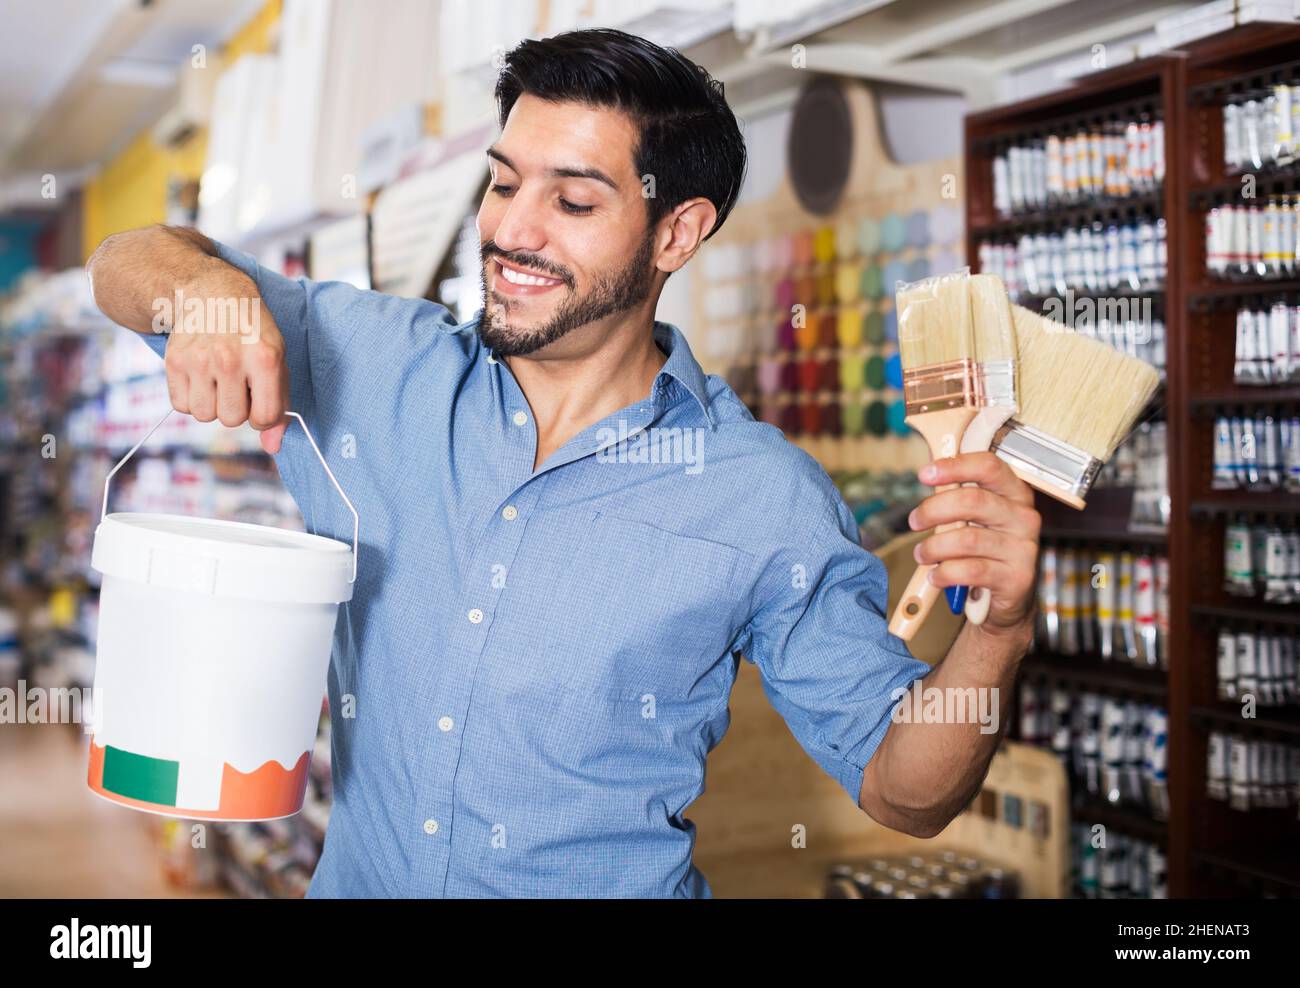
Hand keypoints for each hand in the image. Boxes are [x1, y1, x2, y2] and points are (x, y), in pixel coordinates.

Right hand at [163, 273, 289, 453]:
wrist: (213, 292)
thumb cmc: (252, 332)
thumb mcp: (277, 361)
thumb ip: (279, 406)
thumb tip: (273, 447)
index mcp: (264, 358)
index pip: (264, 418)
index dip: (263, 415)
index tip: (259, 398)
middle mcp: (230, 358)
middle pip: (232, 420)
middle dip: (237, 408)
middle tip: (237, 383)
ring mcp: (198, 359)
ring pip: (204, 416)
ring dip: (213, 404)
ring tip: (218, 379)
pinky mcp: (173, 360)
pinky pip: (181, 406)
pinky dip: (191, 397)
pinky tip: (200, 375)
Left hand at [907, 452, 1039, 634]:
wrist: (1007, 596)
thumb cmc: (984, 550)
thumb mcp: (974, 518)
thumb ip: (956, 495)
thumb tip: (927, 471)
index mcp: (1014, 493)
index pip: (989, 466)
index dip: (955, 466)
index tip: (925, 474)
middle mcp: (1023, 517)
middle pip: (972, 501)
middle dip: (933, 510)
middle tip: (915, 521)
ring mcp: (1022, 548)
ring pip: (967, 539)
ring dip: (934, 547)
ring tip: (922, 554)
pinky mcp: (1016, 577)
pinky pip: (970, 570)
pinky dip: (944, 573)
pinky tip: (936, 575)